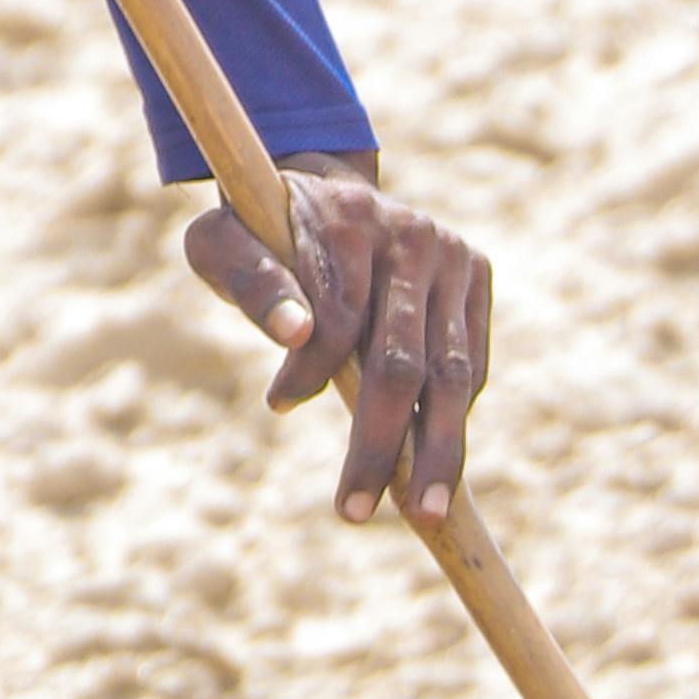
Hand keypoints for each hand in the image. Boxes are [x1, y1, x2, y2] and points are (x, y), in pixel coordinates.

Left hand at [184, 158, 492, 529]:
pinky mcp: (476, 274)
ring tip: (423, 512)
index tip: (277, 403)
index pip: (337, 316)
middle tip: (354, 513)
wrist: (319, 186)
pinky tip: (430, 465)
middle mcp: (412, 233)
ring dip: (438, 452)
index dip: (311, 370)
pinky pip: (471, 364)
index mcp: (347, 217)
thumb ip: (250, 283)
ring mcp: (452, 255)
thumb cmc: (257, 229)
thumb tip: (295, 335)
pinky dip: (452, 417)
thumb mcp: (222, 243)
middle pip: (402, 361)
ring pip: (452, 373)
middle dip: (379, 445)